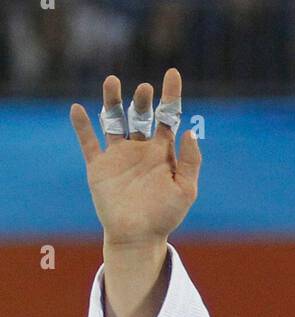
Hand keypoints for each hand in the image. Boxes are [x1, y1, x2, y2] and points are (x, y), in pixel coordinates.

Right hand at [69, 68, 199, 245]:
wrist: (138, 238)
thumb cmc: (165, 217)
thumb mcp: (185, 191)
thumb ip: (190, 162)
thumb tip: (189, 131)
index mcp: (162, 153)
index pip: (167, 117)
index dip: (170, 96)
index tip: (172, 73)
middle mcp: (140, 149)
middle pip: (140, 114)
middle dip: (143, 100)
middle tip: (145, 90)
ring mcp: (118, 156)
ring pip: (113, 120)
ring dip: (112, 101)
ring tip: (112, 82)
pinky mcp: (99, 167)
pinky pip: (88, 142)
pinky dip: (82, 127)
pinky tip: (78, 110)